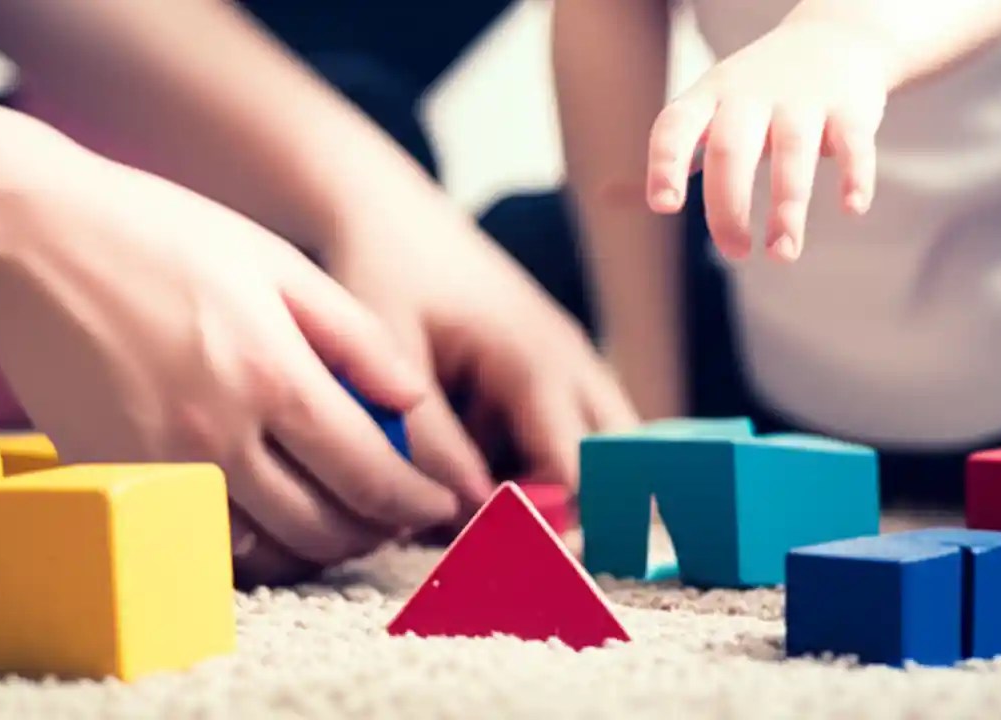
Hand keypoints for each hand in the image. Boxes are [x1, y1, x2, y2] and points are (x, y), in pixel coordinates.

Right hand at [0, 142, 459, 585]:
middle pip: (324, 526)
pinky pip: (200, 539)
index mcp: (271, 373)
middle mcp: (219, 434)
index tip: (439, 504)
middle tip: (396, 516)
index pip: (368, 473)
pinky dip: (249, 543)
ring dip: (316, 548)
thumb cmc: (159, 235)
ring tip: (340, 520)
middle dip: (376, 531)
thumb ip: (355, 337)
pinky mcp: (115, 479)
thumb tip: (414, 401)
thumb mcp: (275, 263)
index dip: (415, 500)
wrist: (28, 241)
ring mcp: (161, 466)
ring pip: (264, 549)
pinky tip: (268, 514)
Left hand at [325, 200, 636, 518]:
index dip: (552, 525)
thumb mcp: (391, 357)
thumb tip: (468, 515)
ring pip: (596, 455)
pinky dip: (528, 461)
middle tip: (497, 536)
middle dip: (569, 512)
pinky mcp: (552, 373)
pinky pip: (566, 436)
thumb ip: (429, 439)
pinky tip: (467, 447)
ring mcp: (570, 366)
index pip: (578, 468)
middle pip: (614, 466)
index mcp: (536, 361)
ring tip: (466, 477)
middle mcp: (572, 364)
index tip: (505, 558)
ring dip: (545, 485)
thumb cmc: (387, 275)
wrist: (394, 218)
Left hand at [645, 20, 892, 260]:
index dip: (664, 163)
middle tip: (734, 253)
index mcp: (707, 98)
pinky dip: (854, 176)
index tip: (664, 206)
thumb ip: (668, 157)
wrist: (838, 37)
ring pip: (793, 153)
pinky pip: (854, 143)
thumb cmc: (755, 93)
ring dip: (788, 209)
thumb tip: (605, 197)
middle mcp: (751, 96)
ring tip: (782, 254)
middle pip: (731, 151)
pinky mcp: (851, 108)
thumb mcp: (705, 110)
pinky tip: (852, 209)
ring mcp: (803, 99)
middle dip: (728, 208)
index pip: (674, 126)